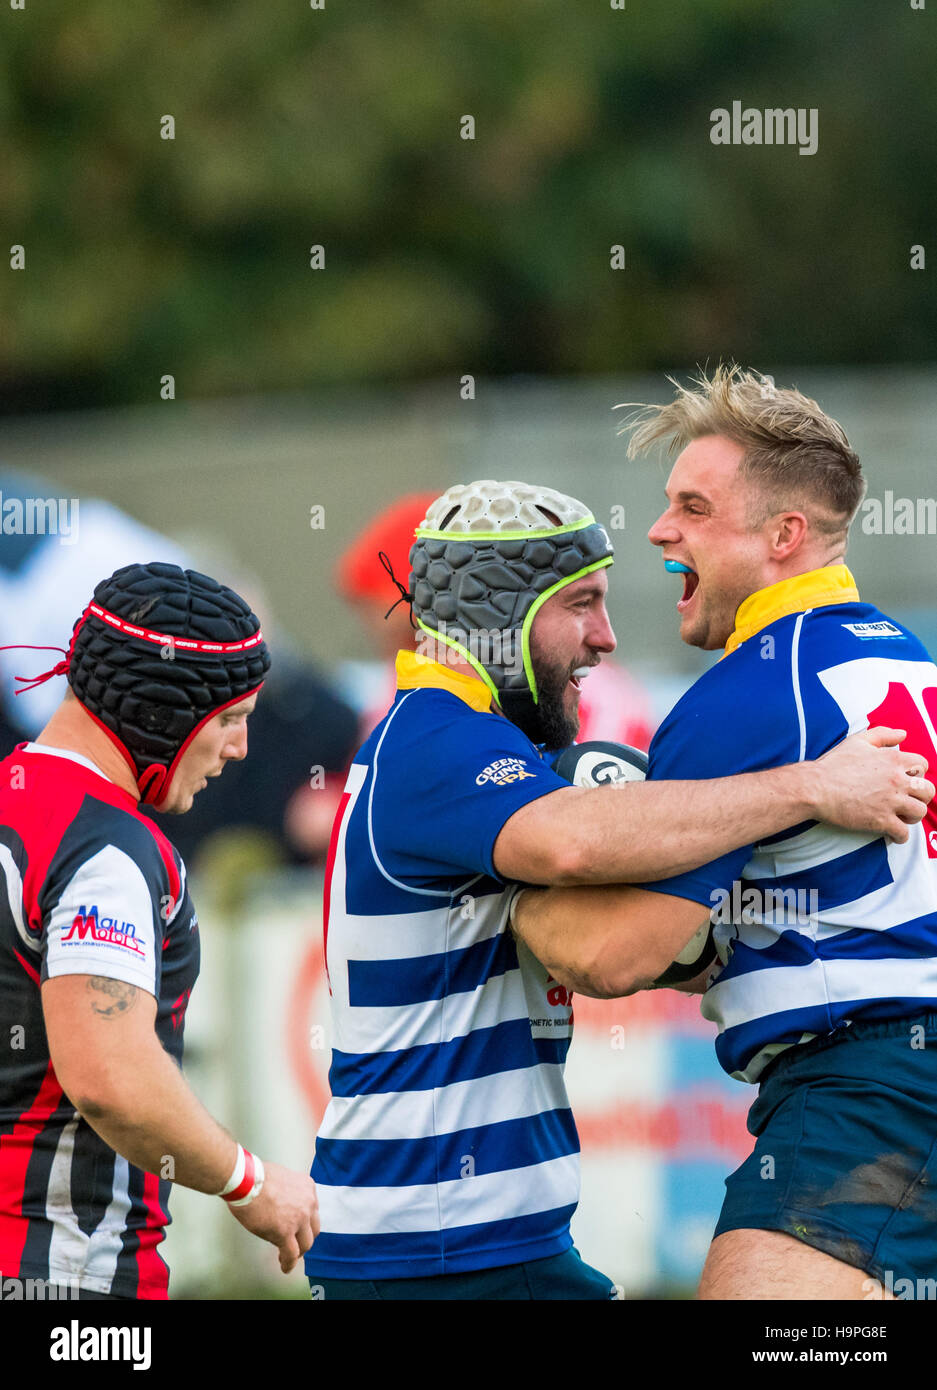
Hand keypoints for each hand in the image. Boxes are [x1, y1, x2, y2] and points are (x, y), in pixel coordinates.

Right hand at [226, 1161, 319, 1272]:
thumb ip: (289, 1192)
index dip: (305, 1223)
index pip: (312, 1211)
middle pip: (313, 1228)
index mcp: (307, 1187)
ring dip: (298, 1252)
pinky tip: (285, 1267)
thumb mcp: (282, 1178)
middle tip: (296, 1244)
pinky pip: (291, 1254)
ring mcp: (299, 1219)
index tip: (298, 1228)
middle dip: (304, 1238)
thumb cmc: (255, 1176)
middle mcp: (308, 1203)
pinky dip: (288, 1263)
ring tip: (289, 1258)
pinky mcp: (285, 1233)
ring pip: (305, 1243)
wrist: (246, 1180)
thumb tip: (282, 1204)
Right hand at [810, 726, 933, 841]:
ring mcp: (891, 802)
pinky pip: (903, 833)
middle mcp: (897, 780)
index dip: (918, 772)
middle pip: (927, 791)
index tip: (908, 779)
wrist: (815, 788)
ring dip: (912, 816)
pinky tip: (892, 833)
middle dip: (921, 796)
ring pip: (919, 812)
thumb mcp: (858, 741)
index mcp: (893, 760)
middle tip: (908, 799)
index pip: (923, 765)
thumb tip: (903, 734)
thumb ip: (883, 734)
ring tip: (901, 816)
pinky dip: (900, 836)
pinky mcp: (881, 821)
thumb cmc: (833, 764)